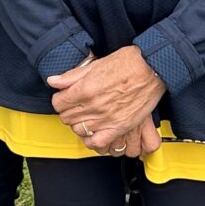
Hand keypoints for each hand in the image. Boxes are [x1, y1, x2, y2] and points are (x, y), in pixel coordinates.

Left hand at [49, 46, 164, 154]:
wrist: (151, 69)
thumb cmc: (127, 63)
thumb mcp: (95, 64)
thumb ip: (72, 76)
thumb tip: (54, 81)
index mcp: (85, 89)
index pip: (58, 103)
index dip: (60, 100)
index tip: (65, 97)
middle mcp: (94, 106)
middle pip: (67, 118)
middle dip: (68, 112)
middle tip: (76, 106)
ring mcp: (106, 118)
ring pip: (79, 130)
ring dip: (79, 124)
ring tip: (85, 117)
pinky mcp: (119, 127)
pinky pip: (98, 142)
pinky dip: (92, 141)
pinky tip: (93, 133)